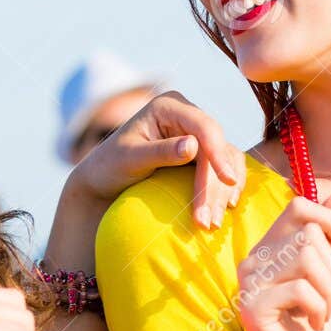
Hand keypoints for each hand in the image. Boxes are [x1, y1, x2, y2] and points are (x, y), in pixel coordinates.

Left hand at [64, 90, 245, 228]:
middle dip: (216, 185)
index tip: (227, 180)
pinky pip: (224, 168)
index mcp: (169, 106)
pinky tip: (225, 208)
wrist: (104, 180)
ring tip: (213, 224)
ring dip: (223, 192)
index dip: (218, 153)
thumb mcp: (129, 158)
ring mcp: (196, 135)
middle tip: (209, 222)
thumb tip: (193, 146)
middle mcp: (187, 116)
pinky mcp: (202, 154)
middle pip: (217, 147)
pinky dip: (226, 189)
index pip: (203, 127)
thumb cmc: (109, 165)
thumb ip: (160, 152)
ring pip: (226, 159)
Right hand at [236, 194, 330, 330]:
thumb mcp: (330, 277)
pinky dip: (318, 308)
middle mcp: (253, 260)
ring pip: (307, 257)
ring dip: (328, 291)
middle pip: (307, 232)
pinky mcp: (251, 305)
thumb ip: (329, 239)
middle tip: (329, 297)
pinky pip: (301, 288)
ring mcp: (248, 282)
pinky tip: (311, 325)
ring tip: (319, 312)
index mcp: (268, 249)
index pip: (299, 207)